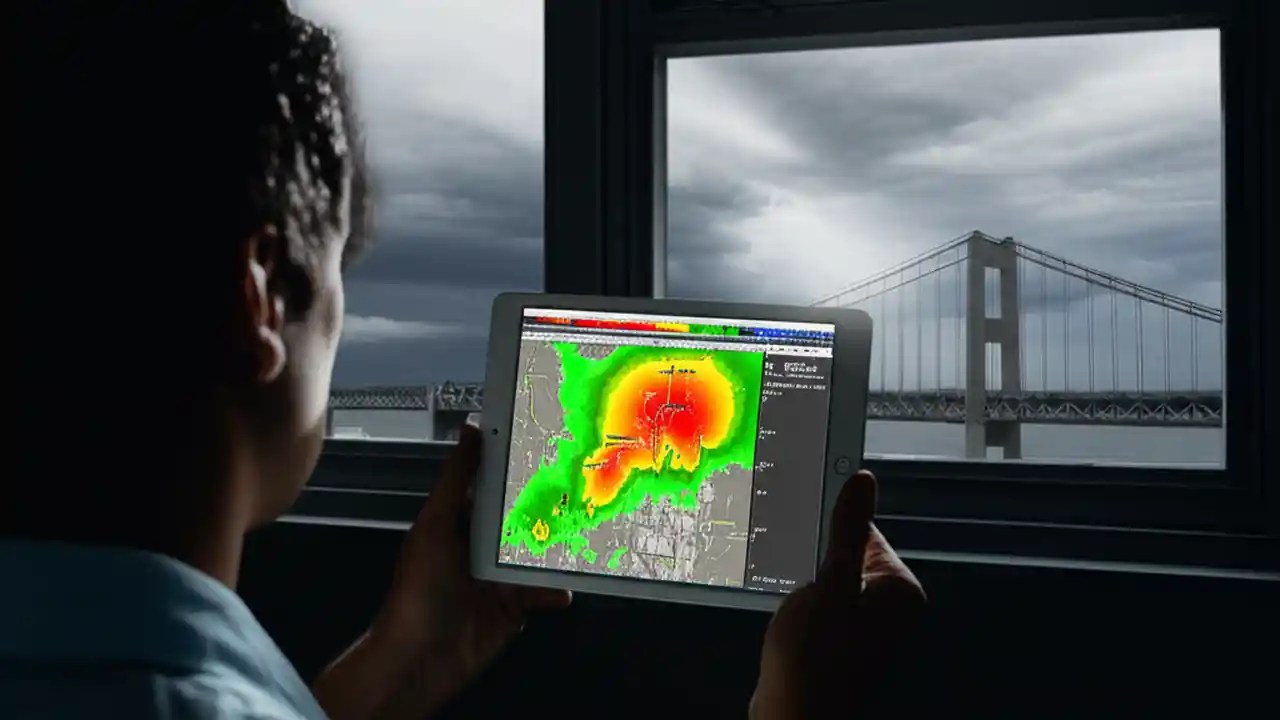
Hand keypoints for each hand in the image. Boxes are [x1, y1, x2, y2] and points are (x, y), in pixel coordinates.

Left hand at [313, 425, 570, 718]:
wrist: (419, 659)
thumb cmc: (420, 588)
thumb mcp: (435, 525)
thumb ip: (456, 480)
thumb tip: (471, 428)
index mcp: (459, 522)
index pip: (493, 486)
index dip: (517, 467)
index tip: (550, 443)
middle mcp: (481, 547)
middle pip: (521, 519)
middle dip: (548, 506)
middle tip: (584, 484)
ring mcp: (498, 578)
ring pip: (536, 554)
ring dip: (558, 547)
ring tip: (588, 529)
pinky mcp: (514, 608)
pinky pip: (542, 592)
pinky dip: (556, 589)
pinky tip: (567, 585)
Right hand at [750, 471, 925, 719]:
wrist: (794, 717)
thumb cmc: (814, 658)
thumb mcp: (828, 585)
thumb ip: (845, 531)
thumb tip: (862, 481)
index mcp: (899, 590)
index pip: (867, 533)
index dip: (829, 531)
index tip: (802, 532)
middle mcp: (892, 609)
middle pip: (848, 556)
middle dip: (816, 560)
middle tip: (796, 577)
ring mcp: (869, 628)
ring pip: (831, 582)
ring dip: (808, 585)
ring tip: (795, 606)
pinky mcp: (844, 643)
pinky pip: (824, 607)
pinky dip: (806, 607)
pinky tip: (792, 622)